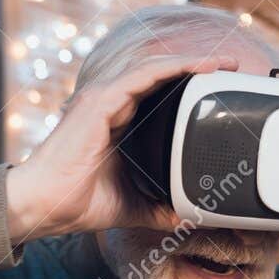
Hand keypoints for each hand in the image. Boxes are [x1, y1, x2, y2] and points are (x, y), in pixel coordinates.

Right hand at [3, 53, 240, 243]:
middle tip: (231, 66)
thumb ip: (160, 207)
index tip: (219, 89)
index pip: (158, 95)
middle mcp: (110, 104)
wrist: (46, 206)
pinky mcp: (99, 102)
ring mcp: (104, 99)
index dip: (188, 86)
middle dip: (196, 68)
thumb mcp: (134, 206)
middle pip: (160, 76)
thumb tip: (188, 216)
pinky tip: (196, 67)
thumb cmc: (78, 203)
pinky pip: (142, 76)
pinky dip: (171, 68)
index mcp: (117, 122)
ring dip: (190, 62)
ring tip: (222, 62)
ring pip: (155, 69)